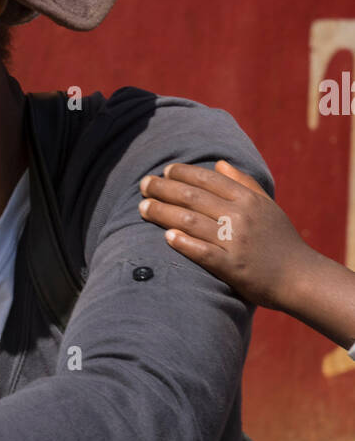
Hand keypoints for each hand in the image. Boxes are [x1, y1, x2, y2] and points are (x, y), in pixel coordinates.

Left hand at [138, 159, 311, 309]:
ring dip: (163, 212)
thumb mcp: (267, 206)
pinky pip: (203, 252)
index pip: (207, 180)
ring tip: (142, 208)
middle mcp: (240, 216)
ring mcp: (235, 241)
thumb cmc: (280, 241)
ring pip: (191, 221)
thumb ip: (243, 182)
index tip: (163, 171)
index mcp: (247, 199)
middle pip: (193, 197)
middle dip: (163, 189)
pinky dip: (184, 243)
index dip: (183, 173)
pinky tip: (166, 236)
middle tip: (142, 185)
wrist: (299, 276)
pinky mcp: (233, 266)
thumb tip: (218, 164)